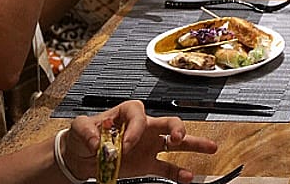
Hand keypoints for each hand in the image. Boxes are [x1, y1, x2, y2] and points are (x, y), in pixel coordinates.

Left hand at [64, 100, 217, 182]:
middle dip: (176, 128)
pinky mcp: (146, 164)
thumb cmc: (83, 136)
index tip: (125, 144)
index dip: (135, 130)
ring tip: (210, 148)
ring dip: (193, 144)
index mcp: (128, 114)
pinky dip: (178, 172)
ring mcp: (148, 146)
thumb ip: (87, 130)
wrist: (80, 156)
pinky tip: (187, 176)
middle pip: (168, 121)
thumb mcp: (79, 127)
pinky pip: (166, 167)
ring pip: (176, 142)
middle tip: (177, 136)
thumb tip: (98, 140)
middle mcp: (143, 128)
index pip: (139, 116)